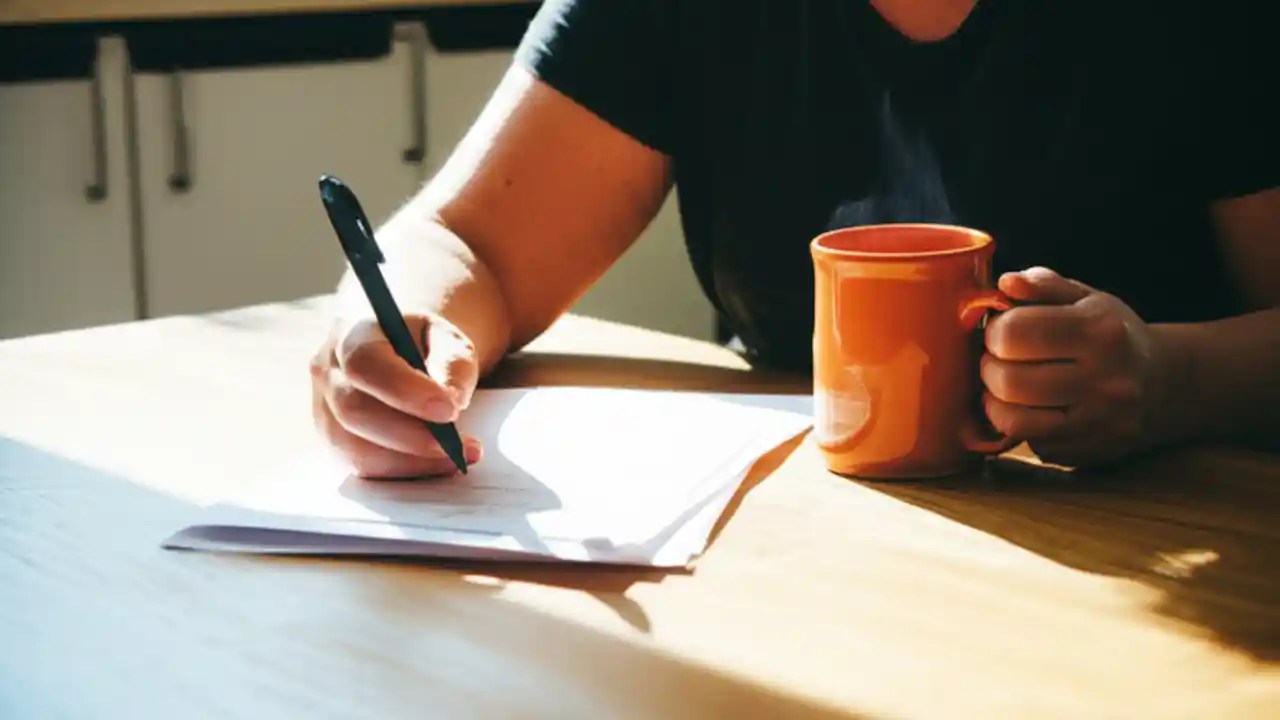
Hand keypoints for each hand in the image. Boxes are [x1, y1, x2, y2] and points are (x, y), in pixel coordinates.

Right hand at [310, 312, 483, 477]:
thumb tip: (453, 401)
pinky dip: (407, 471)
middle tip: (461, 444)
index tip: (449, 410)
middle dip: (411, 436)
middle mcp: (328, 372)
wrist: (402, 350)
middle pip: (353, 411)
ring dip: (413, 461)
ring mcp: (325, 411)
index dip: (404, 391)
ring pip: (355, 449)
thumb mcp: (448, 338)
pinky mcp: (336, 442)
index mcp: (352, 333)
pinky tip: (441, 463)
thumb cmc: (424, 343)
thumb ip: (454, 362)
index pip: (364, 363)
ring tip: (460, 455)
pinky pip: (365, 467)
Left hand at [980, 267, 1171, 466]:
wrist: (1164, 385)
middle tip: (996, 359)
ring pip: (1013, 419)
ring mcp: (1098, 422)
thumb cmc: (1112, 336)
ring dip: (994, 400)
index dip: (994, 331)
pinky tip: (1026, 407)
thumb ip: (1045, 285)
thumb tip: (1006, 282)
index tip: (1000, 330)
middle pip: (1009, 380)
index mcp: (1101, 332)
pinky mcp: (1087, 451)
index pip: (1015, 332)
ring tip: (1003, 384)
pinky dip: (1015, 423)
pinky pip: (1028, 441)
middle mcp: (1105, 379)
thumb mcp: (1088, 299)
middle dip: (989, 367)